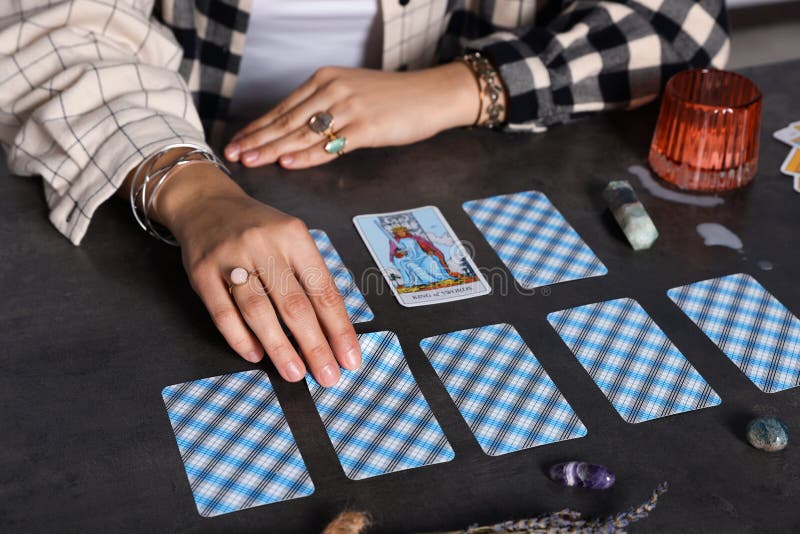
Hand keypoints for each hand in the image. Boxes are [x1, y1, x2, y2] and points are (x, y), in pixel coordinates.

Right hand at [151, 163, 360, 386]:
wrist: (205, 204)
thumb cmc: (259, 230)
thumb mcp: (291, 240)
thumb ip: (310, 278)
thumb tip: (333, 331)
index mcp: (294, 236)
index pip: (323, 290)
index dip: (339, 329)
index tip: (350, 359)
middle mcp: (264, 244)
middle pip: (294, 305)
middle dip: (315, 345)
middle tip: (328, 377)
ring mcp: (230, 258)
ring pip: (258, 311)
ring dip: (279, 347)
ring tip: (295, 373)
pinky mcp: (202, 272)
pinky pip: (223, 313)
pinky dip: (240, 338)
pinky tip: (256, 355)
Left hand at [223, 62, 480, 168]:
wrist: (432, 95)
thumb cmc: (395, 98)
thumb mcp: (353, 92)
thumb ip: (325, 106)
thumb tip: (297, 130)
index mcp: (325, 79)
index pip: (283, 106)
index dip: (258, 126)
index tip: (238, 141)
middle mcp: (332, 90)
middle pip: (287, 119)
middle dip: (257, 139)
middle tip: (234, 154)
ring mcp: (349, 108)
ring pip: (303, 133)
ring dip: (274, 149)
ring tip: (251, 161)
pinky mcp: (366, 127)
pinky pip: (330, 145)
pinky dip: (307, 154)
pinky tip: (288, 162)